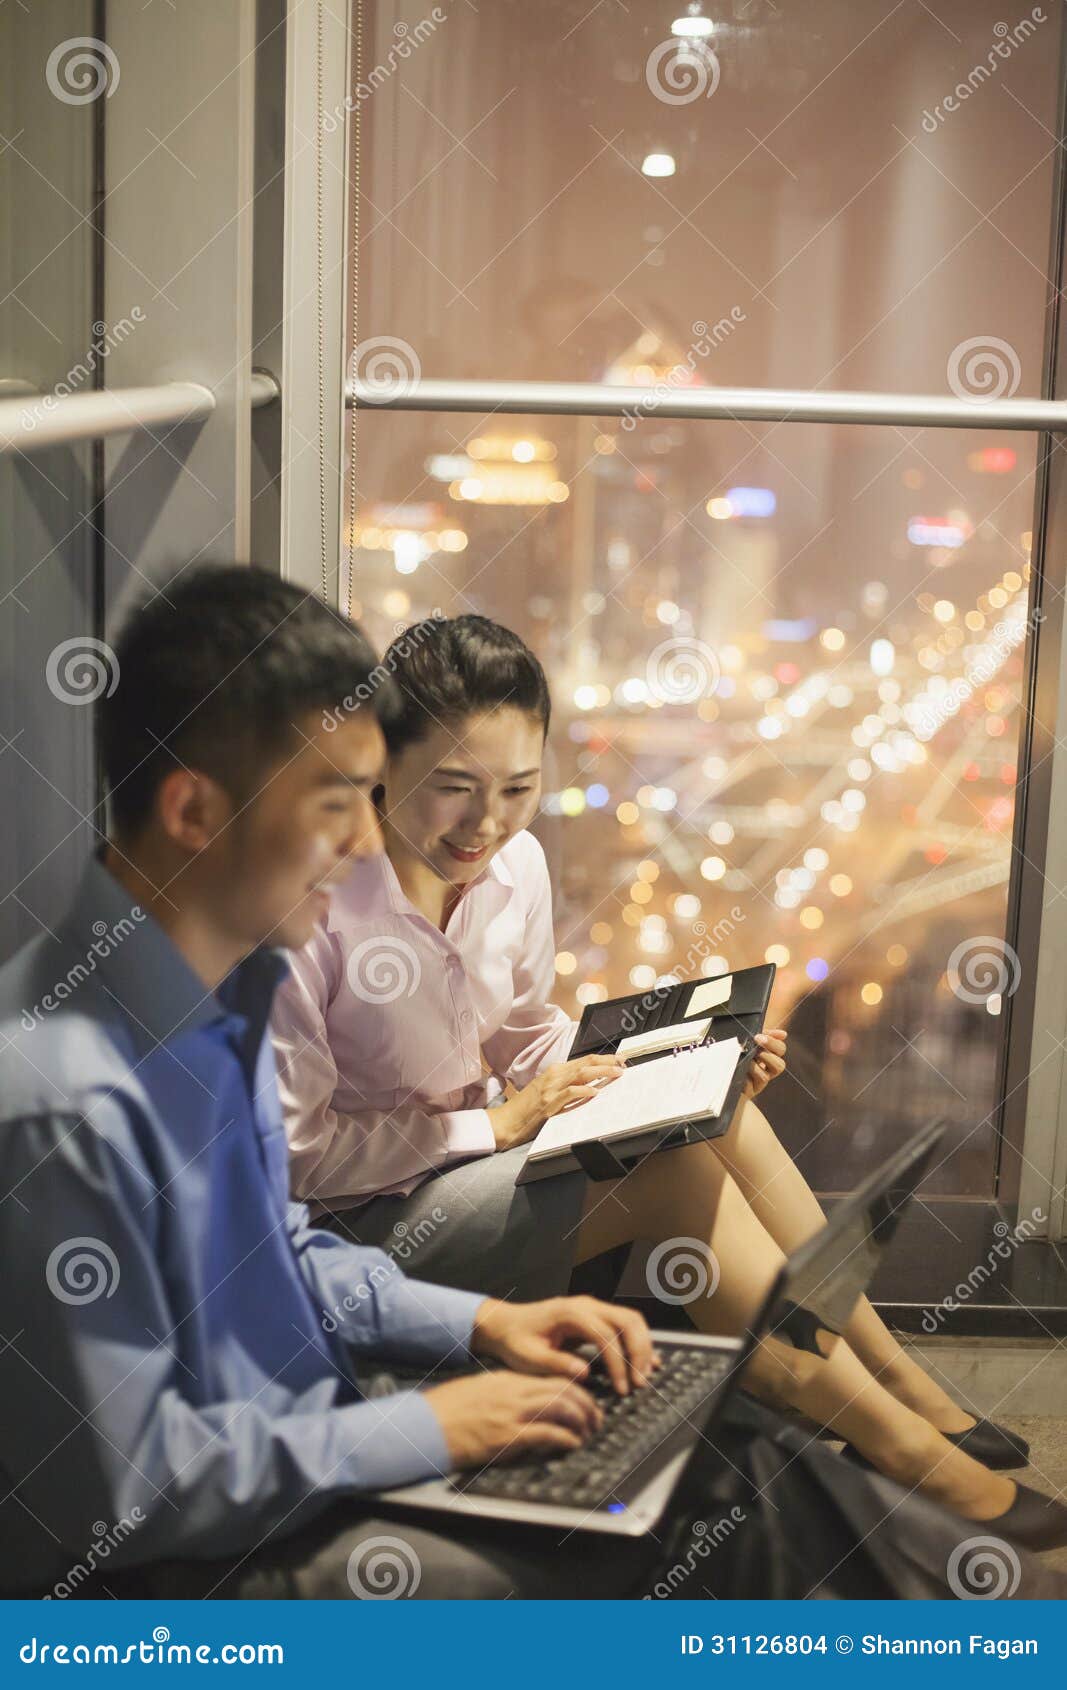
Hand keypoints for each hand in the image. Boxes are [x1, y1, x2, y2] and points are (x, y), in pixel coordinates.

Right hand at [423, 1370, 601, 1469]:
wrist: (424, 1424)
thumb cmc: (447, 1410)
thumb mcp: (479, 1390)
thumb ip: (504, 1392)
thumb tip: (525, 1402)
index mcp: (507, 1379)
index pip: (552, 1377)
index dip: (575, 1389)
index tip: (585, 1400)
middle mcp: (513, 1392)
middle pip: (564, 1390)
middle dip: (587, 1404)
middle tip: (596, 1419)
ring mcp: (511, 1413)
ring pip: (562, 1408)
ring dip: (582, 1422)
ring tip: (588, 1434)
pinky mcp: (507, 1437)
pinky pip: (547, 1434)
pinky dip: (566, 1439)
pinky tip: (572, 1444)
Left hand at [471, 1294, 656, 1396]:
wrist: (505, 1324)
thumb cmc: (515, 1340)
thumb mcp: (529, 1358)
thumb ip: (557, 1364)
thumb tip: (584, 1373)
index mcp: (570, 1313)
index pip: (606, 1335)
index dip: (618, 1363)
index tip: (621, 1389)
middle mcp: (586, 1305)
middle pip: (627, 1321)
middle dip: (639, 1352)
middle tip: (640, 1383)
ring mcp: (592, 1307)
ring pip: (631, 1319)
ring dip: (642, 1346)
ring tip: (645, 1375)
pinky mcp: (595, 1316)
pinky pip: (624, 1323)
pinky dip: (638, 1341)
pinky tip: (646, 1360)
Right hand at [488, 1054, 625, 1149]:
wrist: (506, 1122)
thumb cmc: (526, 1108)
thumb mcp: (546, 1089)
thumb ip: (566, 1084)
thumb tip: (591, 1084)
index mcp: (554, 1071)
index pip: (583, 1060)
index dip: (603, 1059)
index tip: (619, 1060)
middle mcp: (553, 1076)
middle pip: (585, 1063)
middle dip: (607, 1062)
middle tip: (624, 1062)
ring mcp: (550, 1089)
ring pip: (580, 1074)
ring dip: (601, 1073)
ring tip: (617, 1073)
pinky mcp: (548, 1104)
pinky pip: (569, 1094)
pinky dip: (583, 1091)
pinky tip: (594, 1093)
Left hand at [743, 1029, 786, 1098]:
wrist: (720, 1070)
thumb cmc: (737, 1052)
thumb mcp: (749, 1040)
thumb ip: (765, 1035)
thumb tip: (783, 1034)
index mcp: (770, 1056)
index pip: (780, 1049)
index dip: (773, 1042)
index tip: (758, 1037)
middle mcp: (767, 1070)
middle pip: (780, 1065)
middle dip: (768, 1056)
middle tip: (754, 1049)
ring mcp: (759, 1082)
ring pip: (764, 1077)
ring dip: (754, 1067)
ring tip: (743, 1060)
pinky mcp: (748, 1091)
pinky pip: (749, 1086)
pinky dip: (744, 1078)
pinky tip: (737, 1071)